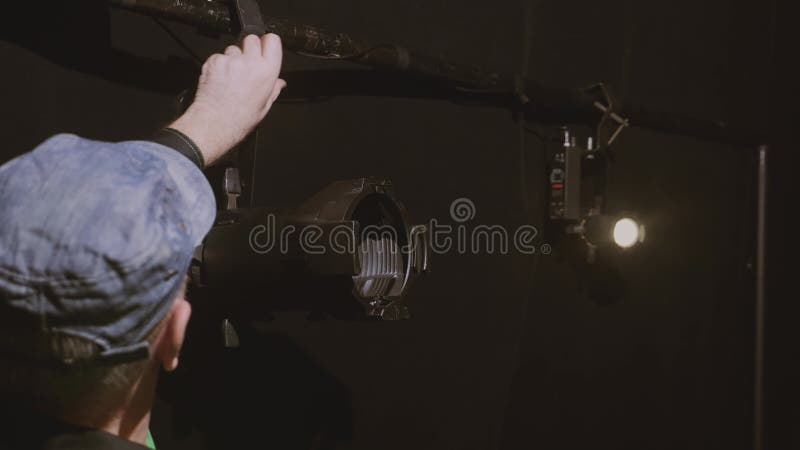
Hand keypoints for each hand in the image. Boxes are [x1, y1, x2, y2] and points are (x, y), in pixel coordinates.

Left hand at [170, 34, 285, 165]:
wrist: (215, 123)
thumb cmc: (239, 119)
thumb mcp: (264, 106)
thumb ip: (273, 89)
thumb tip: (280, 83)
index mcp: (267, 72)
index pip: (273, 40)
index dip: (268, 43)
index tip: (265, 49)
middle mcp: (250, 63)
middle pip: (252, 39)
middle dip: (250, 49)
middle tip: (247, 64)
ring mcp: (231, 60)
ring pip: (234, 48)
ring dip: (233, 58)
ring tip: (231, 77)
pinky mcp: (215, 61)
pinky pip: (219, 56)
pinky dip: (219, 65)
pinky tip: (220, 79)